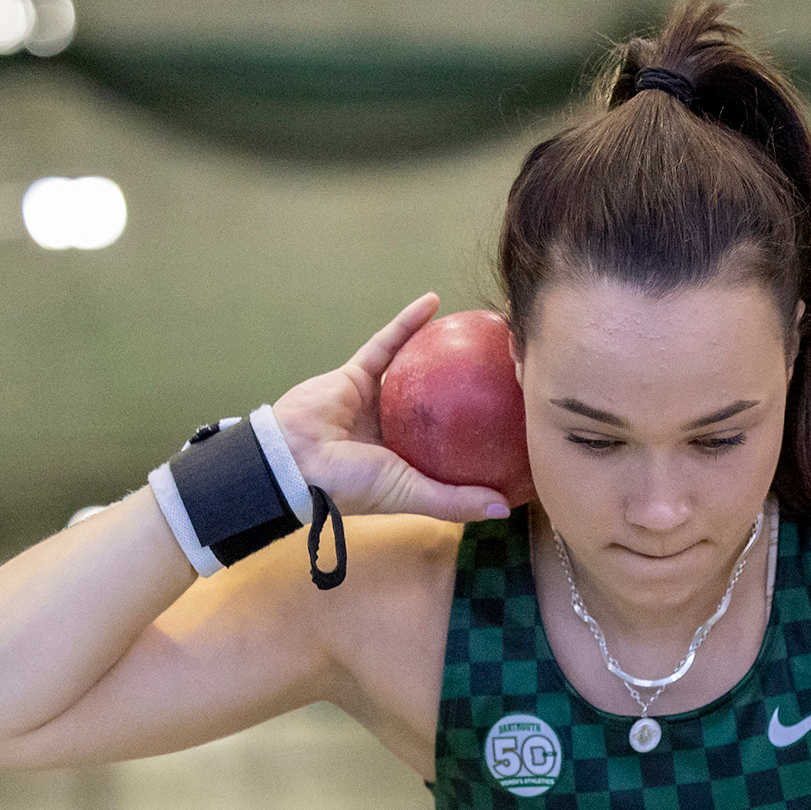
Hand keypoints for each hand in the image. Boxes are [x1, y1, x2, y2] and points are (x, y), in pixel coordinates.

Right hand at [271, 292, 510, 522]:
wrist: (292, 461)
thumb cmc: (349, 485)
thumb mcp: (411, 495)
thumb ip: (455, 501)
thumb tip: (505, 508)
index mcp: (409, 460)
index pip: (454, 445)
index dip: (483, 432)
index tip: (518, 416)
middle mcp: (397, 429)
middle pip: (442, 403)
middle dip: (471, 386)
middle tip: (507, 366)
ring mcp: (377, 399)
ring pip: (417, 368)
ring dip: (443, 348)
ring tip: (479, 329)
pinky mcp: (356, 373)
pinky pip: (387, 342)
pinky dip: (408, 322)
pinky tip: (436, 302)